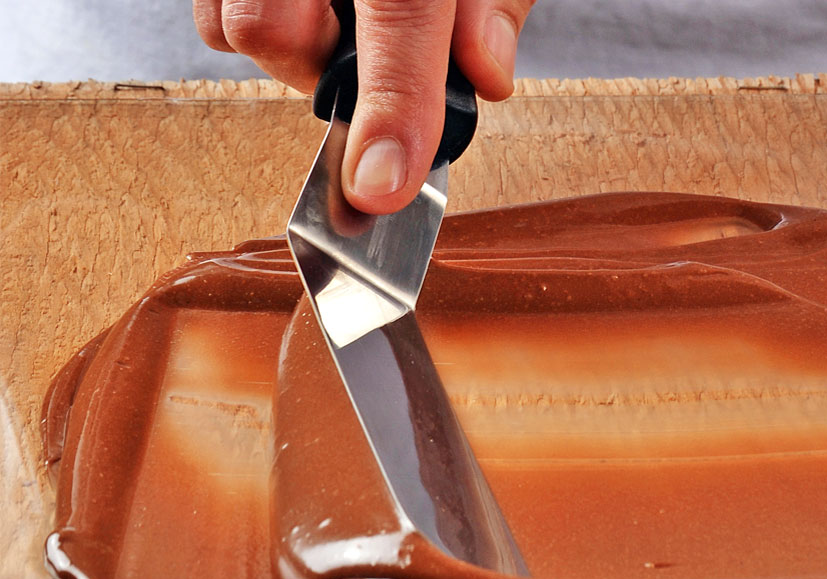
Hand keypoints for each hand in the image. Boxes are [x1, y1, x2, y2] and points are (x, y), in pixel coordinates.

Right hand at [196, 0, 534, 212]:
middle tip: (373, 54)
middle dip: (327, 68)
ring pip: (234, 26)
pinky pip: (215, 12)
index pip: (398, 14)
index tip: (379, 186)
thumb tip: (485, 74)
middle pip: (275, 30)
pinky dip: (256, 20)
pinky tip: (309, 2)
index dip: (390, 108)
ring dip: (294, 47)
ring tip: (341, 13)